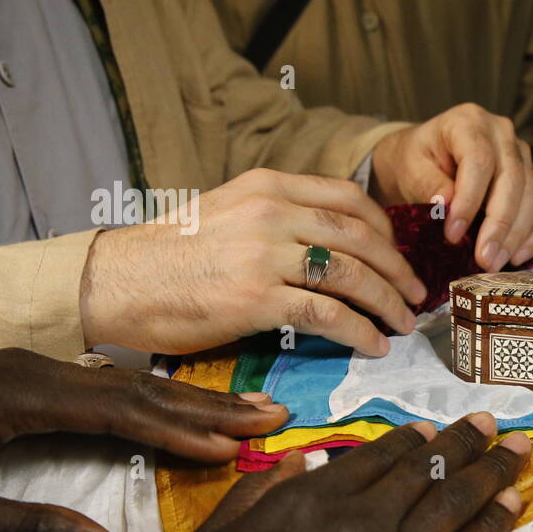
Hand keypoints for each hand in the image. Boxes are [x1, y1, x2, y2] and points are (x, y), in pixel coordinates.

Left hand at [0, 349, 287, 531]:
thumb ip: (27, 529)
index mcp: (20, 395)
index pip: (120, 412)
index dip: (179, 431)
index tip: (231, 447)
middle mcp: (39, 371)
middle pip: (141, 388)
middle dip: (210, 406)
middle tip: (273, 414)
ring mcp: (40, 371)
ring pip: (135, 383)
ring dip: (196, 400)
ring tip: (253, 409)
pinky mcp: (38, 381)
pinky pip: (116, 388)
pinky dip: (164, 402)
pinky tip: (195, 408)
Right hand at [81, 168, 427, 356]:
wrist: (118, 282)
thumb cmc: (172, 255)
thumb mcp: (229, 212)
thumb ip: (278, 216)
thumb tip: (331, 241)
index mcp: (267, 186)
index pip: (349, 199)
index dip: (386, 230)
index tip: (398, 255)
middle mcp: (270, 212)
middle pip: (360, 237)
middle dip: (397, 269)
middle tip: (415, 294)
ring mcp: (263, 254)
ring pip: (351, 275)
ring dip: (387, 303)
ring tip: (403, 324)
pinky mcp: (255, 298)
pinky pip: (326, 314)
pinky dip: (359, 331)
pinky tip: (373, 345)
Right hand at [150, 412, 530, 531]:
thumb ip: (261, 492)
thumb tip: (306, 459)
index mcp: (309, 499)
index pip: (376, 459)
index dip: (411, 441)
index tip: (435, 431)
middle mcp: (358, 523)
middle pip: (423, 474)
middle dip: (463, 445)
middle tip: (493, 425)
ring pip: (451, 506)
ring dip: (490, 473)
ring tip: (518, 451)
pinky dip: (489, 527)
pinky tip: (512, 504)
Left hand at [371, 103, 532, 270]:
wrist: (428, 160)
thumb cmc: (418, 163)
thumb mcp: (410, 169)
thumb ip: (428, 185)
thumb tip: (447, 205)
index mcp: (469, 122)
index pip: (479, 161)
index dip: (469, 200)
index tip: (453, 234)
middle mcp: (503, 133)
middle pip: (513, 179)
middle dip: (499, 225)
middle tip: (484, 259)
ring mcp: (522, 156)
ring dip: (518, 235)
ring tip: (496, 262)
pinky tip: (519, 257)